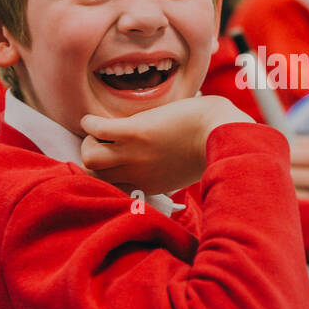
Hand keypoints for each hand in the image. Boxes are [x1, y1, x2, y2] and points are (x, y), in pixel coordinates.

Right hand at [80, 96, 254, 196]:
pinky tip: (93, 119)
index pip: (111, 189)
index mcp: (148, 185)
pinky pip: (97, 131)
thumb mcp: (181, 170)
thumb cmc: (208, 144)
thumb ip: (163, 171)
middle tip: (99, 144)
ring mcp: (135, 154)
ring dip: (87, 144)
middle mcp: (138, 174)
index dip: (105, 175)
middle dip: (90, 161)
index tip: (108, 162)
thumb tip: (158, 159)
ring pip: (90, 159)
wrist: (221, 131)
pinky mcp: (136, 132)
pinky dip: (90, 124)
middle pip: (95, 177)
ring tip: (95, 134)